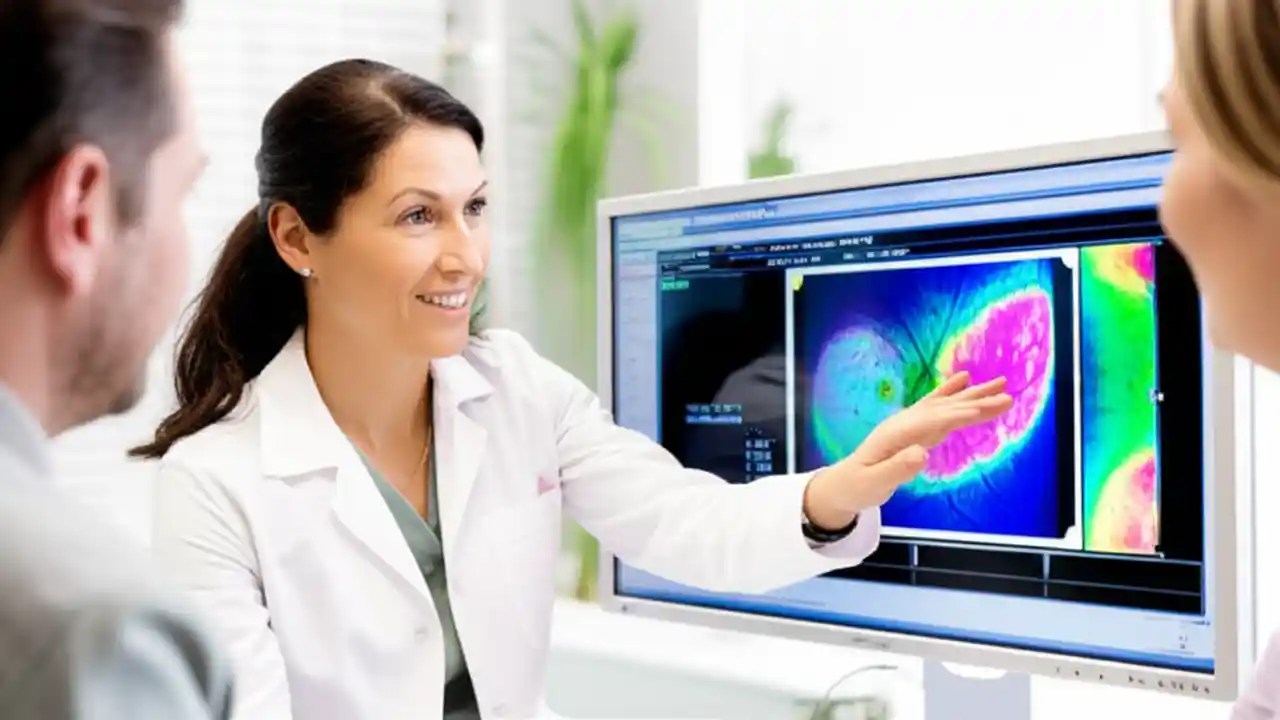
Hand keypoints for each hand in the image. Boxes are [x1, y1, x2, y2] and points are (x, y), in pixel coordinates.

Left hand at [802, 372, 1012, 530]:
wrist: (844, 484)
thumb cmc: (858, 487)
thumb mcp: (874, 484)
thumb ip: (896, 469)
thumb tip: (921, 453)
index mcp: (897, 435)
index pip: (931, 423)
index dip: (954, 417)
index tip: (979, 410)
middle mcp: (905, 423)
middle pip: (944, 408)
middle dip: (975, 402)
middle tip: (1007, 395)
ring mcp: (909, 423)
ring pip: (945, 405)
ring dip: (973, 395)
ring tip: (1000, 383)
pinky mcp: (914, 428)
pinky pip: (936, 406)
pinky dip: (951, 393)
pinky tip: (964, 379)